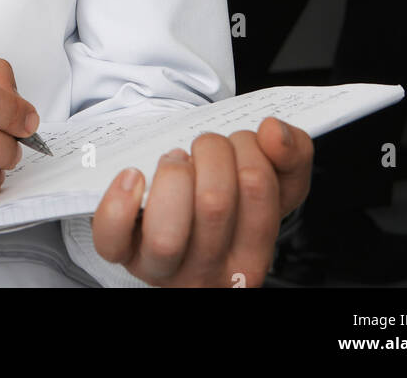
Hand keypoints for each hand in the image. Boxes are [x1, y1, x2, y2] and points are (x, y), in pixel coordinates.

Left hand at [91, 116, 312, 287]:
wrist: (183, 198)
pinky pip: (113, 235)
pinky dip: (120, 201)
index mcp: (251, 259)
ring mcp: (161, 268)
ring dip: (172, 175)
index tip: (241, 145)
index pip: (257, 188)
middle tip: (206, 149)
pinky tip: (134, 176)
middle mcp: (208, 273)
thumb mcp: (274, 177)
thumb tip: (275, 132)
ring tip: (176, 162)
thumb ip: (293, 153)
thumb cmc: (228, 190)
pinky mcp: (122, 253)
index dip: (250, 149)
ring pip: (167, 233)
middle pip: (213, 203)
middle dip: (211, 152)